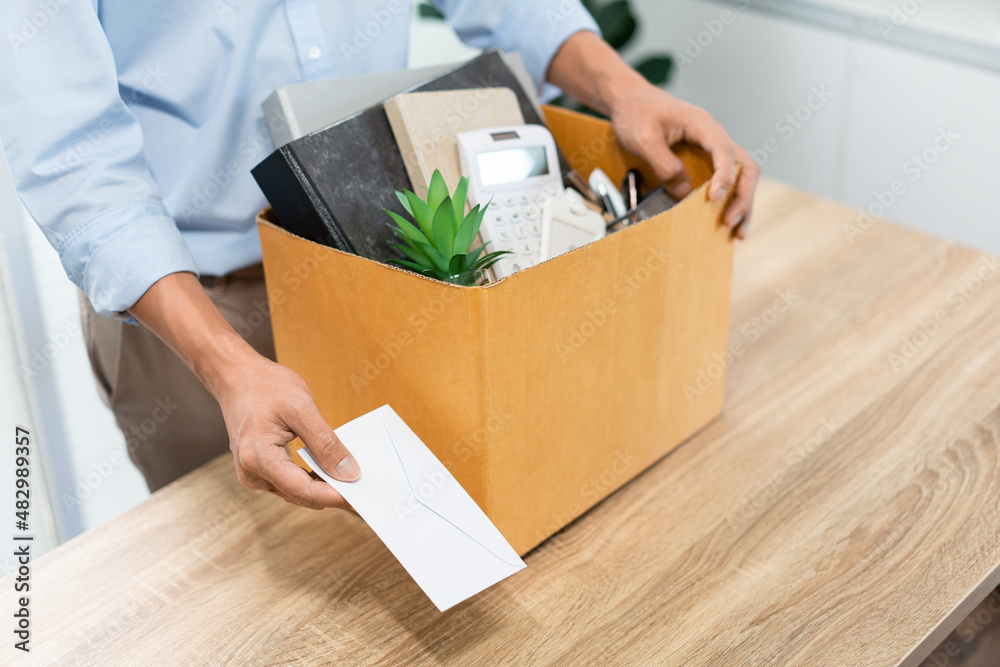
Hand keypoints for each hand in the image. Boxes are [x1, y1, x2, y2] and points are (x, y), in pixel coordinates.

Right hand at [129, 272, 359, 508]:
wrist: (235, 376)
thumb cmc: (264, 386)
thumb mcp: (301, 408)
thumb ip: (326, 443)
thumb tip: (348, 472)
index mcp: (259, 459)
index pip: (304, 491)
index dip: (335, 496)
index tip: (361, 494)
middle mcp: (252, 473)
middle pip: (300, 495)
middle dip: (331, 492)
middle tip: (361, 483)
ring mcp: (252, 473)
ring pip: (295, 491)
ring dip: (320, 485)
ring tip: (347, 473)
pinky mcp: (257, 468)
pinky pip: (288, 481)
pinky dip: (308, 476)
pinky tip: (326, 466)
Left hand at [606, 83, 758, 237]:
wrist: (631, 102)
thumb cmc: (637, 114)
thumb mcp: (643, 139)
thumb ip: (664, 164)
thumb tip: (684, 192)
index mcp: (702, 125)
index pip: (724, 151)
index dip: (723, 176)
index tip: (713, 198)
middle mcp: (715, 136)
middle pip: (745, 166)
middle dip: (742, 196)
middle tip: (729, 222)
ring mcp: (713, 149)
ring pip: (742, 176)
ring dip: (743, 204)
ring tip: (738, 233)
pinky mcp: (707, 160)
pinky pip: (728, 180)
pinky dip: (731, 202)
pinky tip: (729, 223)